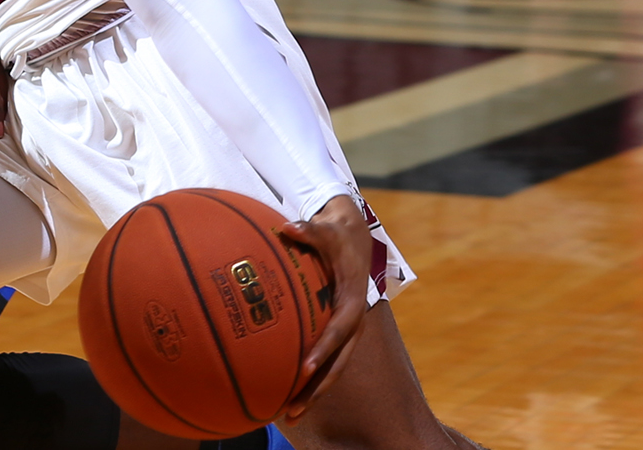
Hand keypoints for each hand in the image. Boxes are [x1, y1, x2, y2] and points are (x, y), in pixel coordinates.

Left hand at [276, 194, 373, 418]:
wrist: (354, 240)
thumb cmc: (336, 235)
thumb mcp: (327, 230)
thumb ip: (309, 230)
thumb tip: (289, 227)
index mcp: (351, 303)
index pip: (338, 332)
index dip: (323, 350)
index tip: (305, 368)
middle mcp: (352, 324)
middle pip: (338, 363)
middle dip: (318, 388)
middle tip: (294, 409)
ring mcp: (346, 333)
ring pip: (333, 369)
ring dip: (313, 393)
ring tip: (289, 416)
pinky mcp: (337, 334)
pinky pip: (325, 361)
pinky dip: (310, 380)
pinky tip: (288, 395)